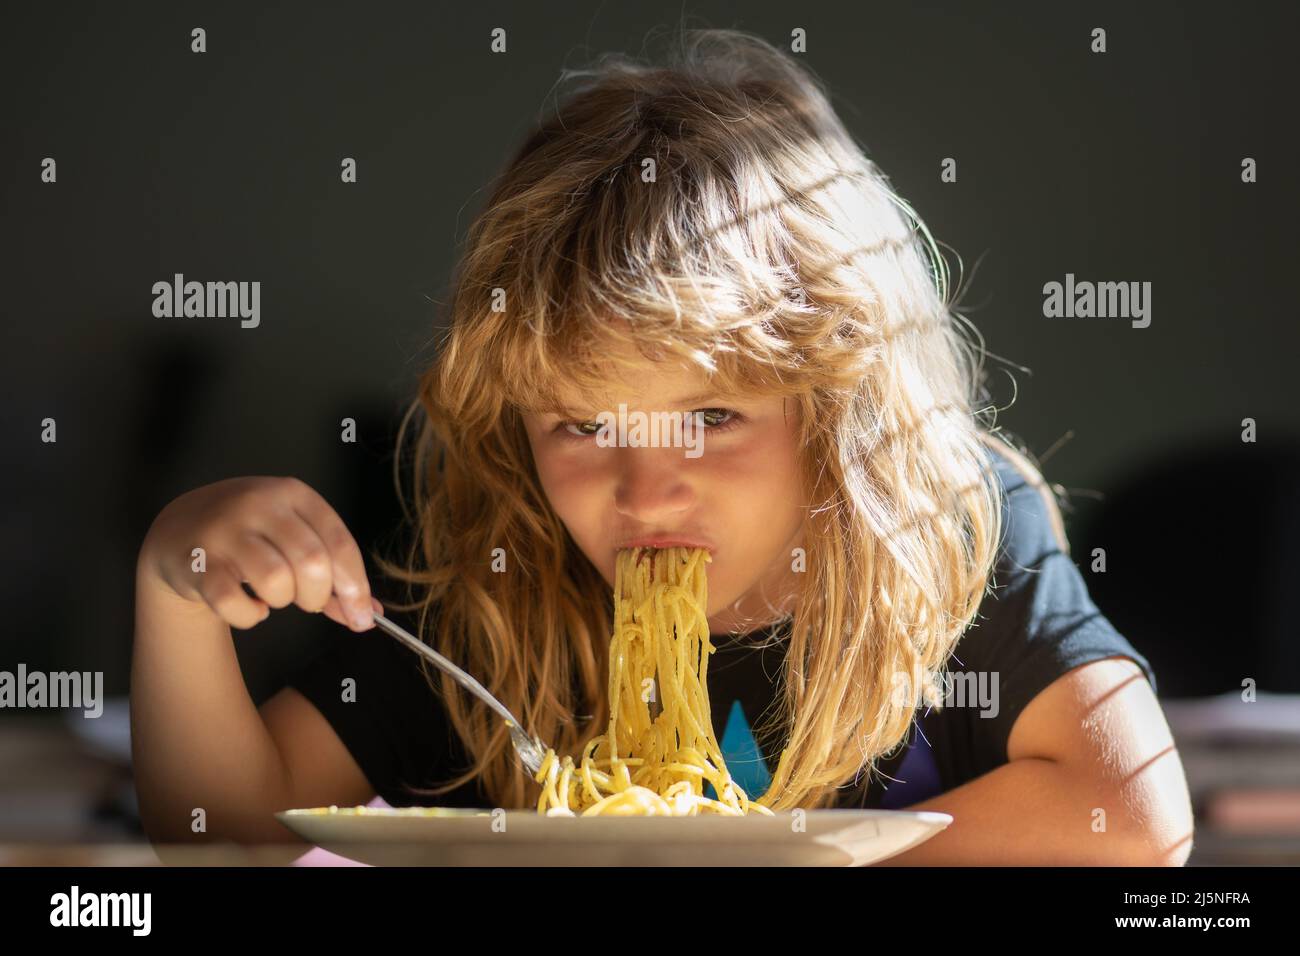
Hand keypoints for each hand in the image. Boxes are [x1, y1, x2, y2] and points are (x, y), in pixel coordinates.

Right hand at [141, 476, 380, 631]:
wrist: (181, 527)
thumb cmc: (253, 536)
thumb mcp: (295, 538)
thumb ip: (332, 573)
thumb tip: (369, 614)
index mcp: (294, 494)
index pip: (339, 542)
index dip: (356, 586)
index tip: (363, 618)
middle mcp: (260, 504)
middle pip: (311, 563)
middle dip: (318, 596)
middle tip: (309, 602)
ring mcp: (225, 530)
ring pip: (275, 581)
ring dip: (282, 601)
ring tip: (274, 596)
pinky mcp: (196, 560)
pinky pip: (233, 602)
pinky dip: (249, 615)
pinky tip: (250, 606)